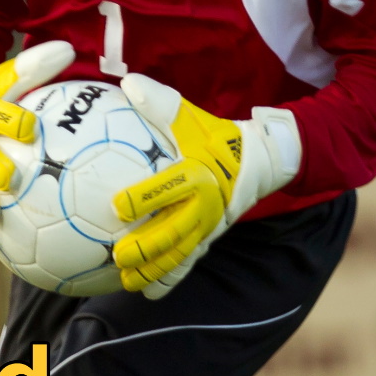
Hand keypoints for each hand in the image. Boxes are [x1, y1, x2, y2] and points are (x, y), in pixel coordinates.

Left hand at [112, 75, 301, 297]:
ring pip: (180, 255)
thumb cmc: (215, 136)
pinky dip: (170, 280)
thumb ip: (161, 103)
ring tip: (127, 282)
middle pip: (173, 232)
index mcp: (197, 175)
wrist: (258, 161)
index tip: (117, 206)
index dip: (143, 198)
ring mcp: (208, 227)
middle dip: (146, 247)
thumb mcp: (191, 117)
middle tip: (118, 256)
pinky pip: (189, 264)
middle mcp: (204, 206)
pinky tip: (148, 293)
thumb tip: (128, 83)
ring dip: (154, 271)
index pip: (168, 188)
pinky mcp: (210, 239)